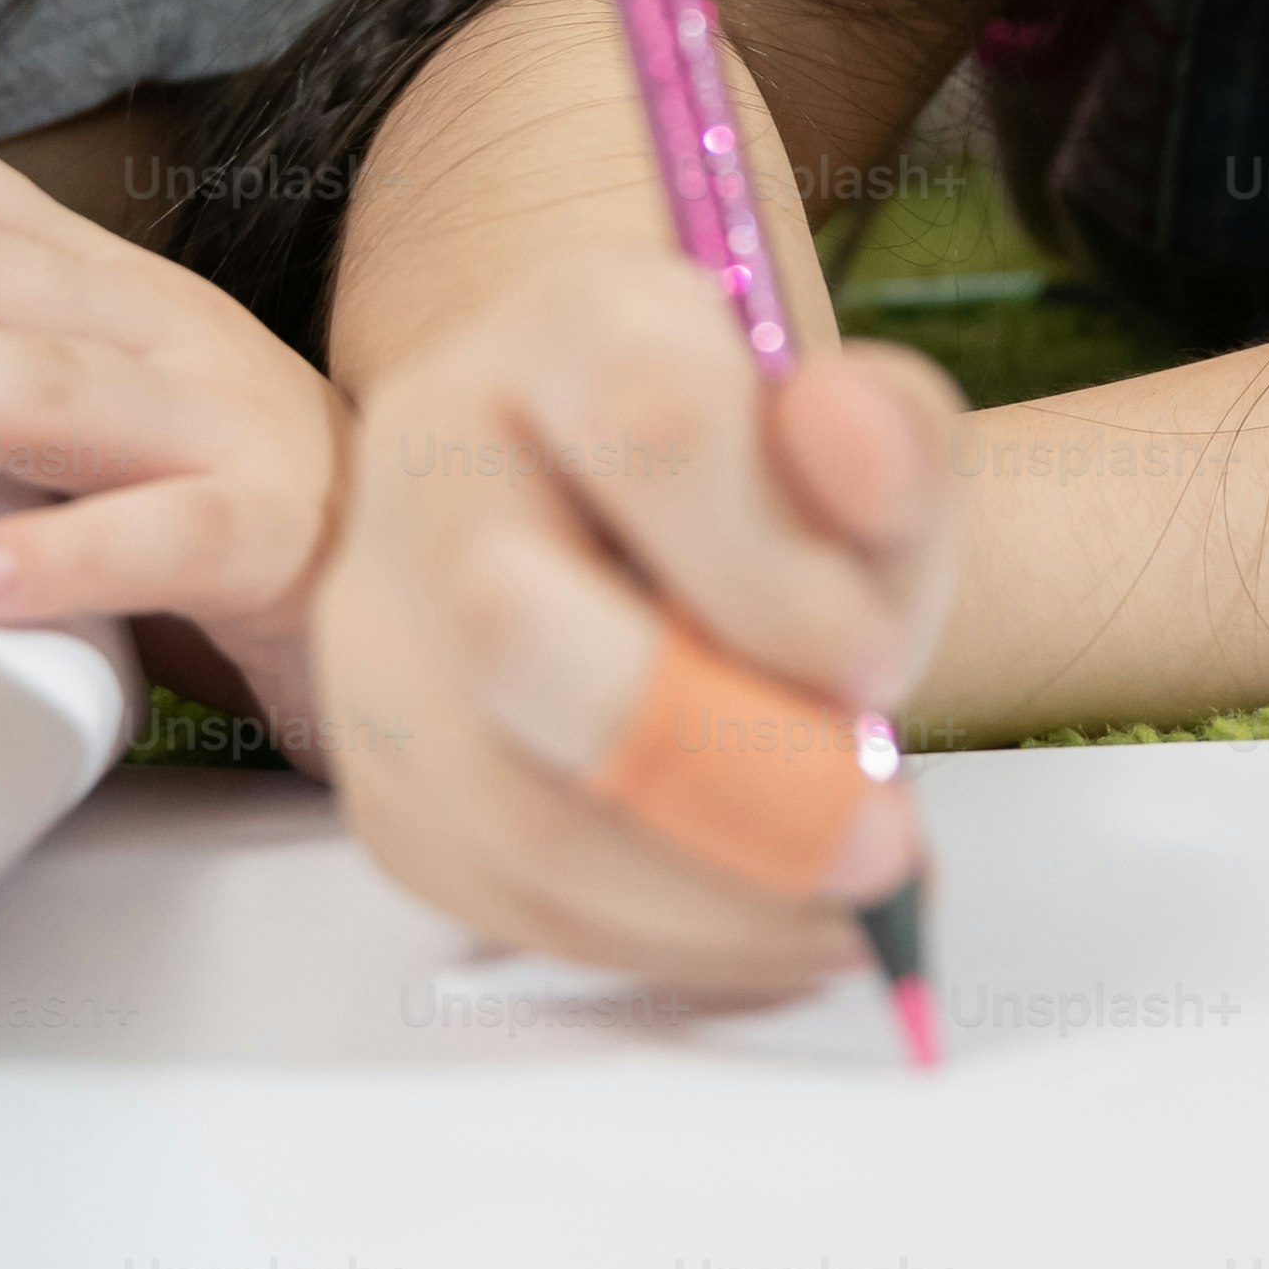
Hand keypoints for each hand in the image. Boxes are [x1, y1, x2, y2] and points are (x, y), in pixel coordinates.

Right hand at [314, 243, 960, 991]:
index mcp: (571, 334)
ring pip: (502, 798)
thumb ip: (892, 442)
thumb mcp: (874, 456)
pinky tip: (767, 920)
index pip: (648, 424)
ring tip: (849, 898)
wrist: (684, 563)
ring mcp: (376, 619)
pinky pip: (496, 892)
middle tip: (877, 836)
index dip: (775, 573)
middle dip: (719, 761)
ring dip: (707, 886)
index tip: (877, 665)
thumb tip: (845, 429)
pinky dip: (657, 935)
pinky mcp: (380, 768)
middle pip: (509, 623)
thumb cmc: (779, 504)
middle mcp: (431, 457)